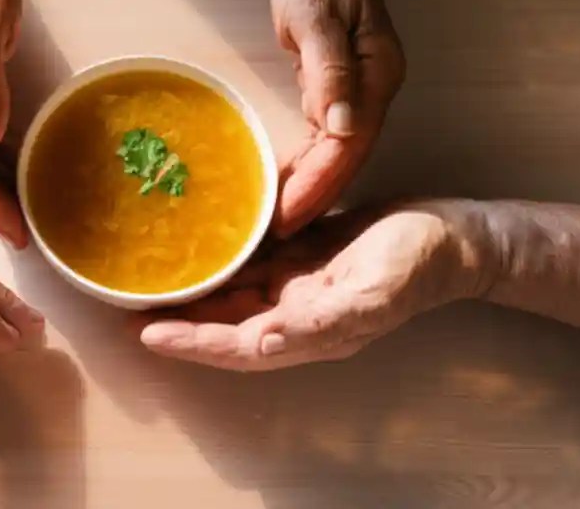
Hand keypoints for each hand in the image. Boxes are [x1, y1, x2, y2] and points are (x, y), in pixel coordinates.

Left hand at [139, 202, 490, 370]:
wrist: (453, 235)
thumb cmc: (417, 262)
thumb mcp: (375, 290)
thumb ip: (324, 320)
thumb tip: (267, 341)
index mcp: (308, 328)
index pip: (235, 344)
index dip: (191, 343)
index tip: (146, 334)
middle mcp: (295, 312)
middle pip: (224, 324)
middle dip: (179, 320)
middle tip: (126, 305)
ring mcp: (300, 285)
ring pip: (234, 293)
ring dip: (195, 289)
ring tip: (150, 275)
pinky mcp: (305, 256)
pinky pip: (253, 260)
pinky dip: (224, 256)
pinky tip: (200, 240)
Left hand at [269, 0, 405, 236]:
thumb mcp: (317, 17)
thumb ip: (329, 69)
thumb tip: (340, 124)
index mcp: (376, 75)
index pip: (348, 145)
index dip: (319, 185)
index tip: (288, 218)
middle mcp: (375, 89)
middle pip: (346, 158)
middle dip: (314, 199)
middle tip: (275, 237)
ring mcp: (361, 90)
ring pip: (337, 153)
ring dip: (311, 188)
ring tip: (276, 223)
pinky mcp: (341, 88)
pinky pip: (326, 137)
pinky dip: (308, 164)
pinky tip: (284, 185)